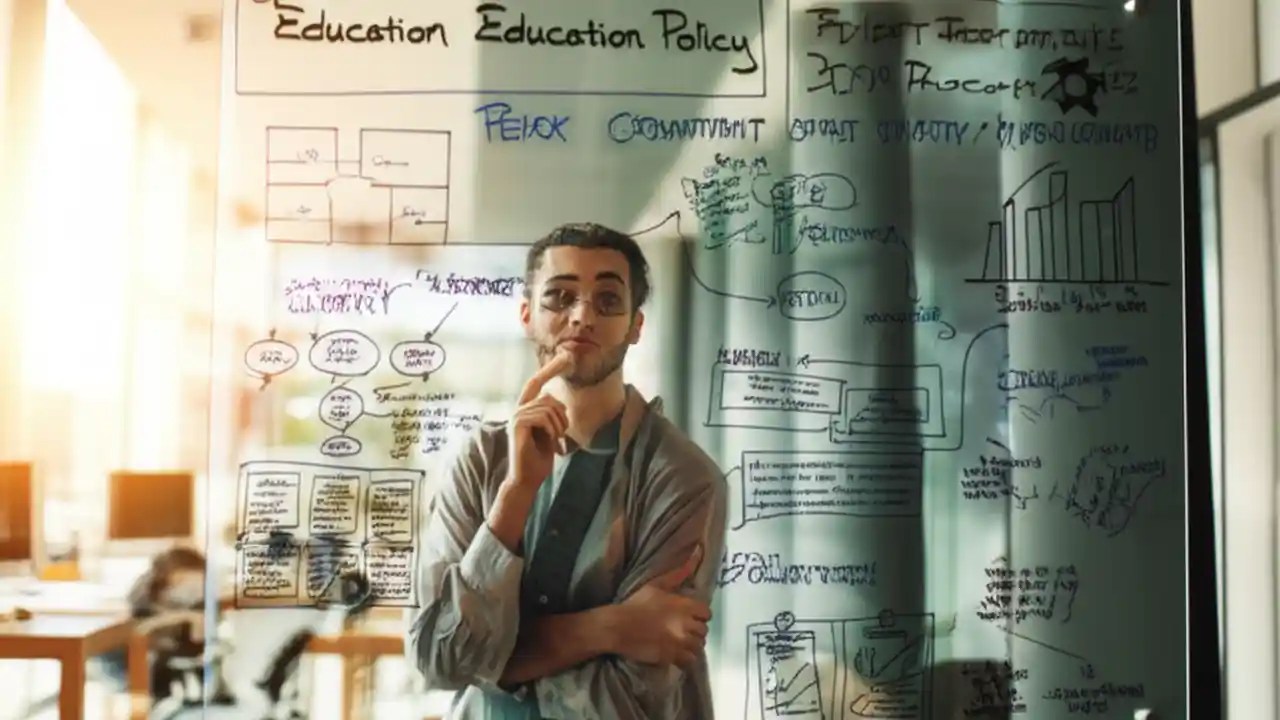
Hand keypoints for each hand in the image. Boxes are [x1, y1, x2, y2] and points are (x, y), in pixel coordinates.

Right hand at [507, 351, 572, 486]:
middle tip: (562, 434)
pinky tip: (551, 441)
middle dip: (562, 415)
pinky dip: (553, 429)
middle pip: (548, 397)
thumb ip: (552, 415)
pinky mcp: (518, 424)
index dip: (549, 369)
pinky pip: (543, 416)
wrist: (528, 479)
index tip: (564, 356)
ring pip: (548, 407)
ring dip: (559, 425)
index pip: (536, 382)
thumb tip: (558, 404)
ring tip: (556, 439)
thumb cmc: (540, 458)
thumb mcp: (551, 432)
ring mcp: (516, 416)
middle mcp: (519, 409)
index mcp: (526, 409)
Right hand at [616, 545, 710, 667]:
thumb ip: (679, 572)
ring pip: (698, 646)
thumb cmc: (636, 603)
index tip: (690, 617)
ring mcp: (679, 641)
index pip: (706, 613)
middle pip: (704, 631)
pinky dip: (686, 659)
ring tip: (680, 643)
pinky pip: (689, 661)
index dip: (699, 615)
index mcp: (683, 604)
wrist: (618, 626)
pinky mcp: (672, 656)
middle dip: (695, 630)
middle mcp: (685, 623)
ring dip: (691, 645)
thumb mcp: (657, 584)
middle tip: (684, 630)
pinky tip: (677, 654)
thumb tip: (698, 551)